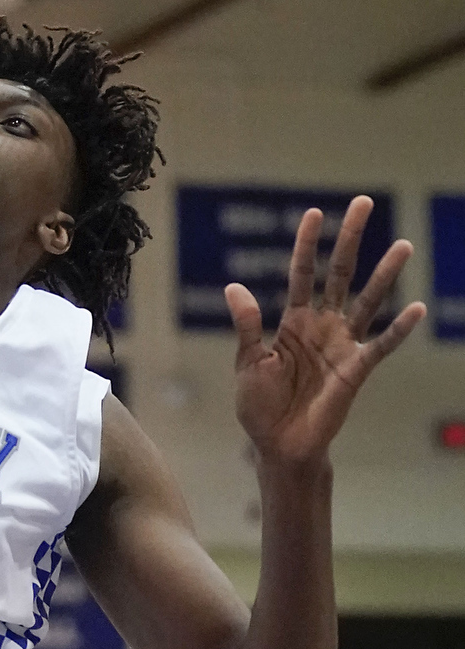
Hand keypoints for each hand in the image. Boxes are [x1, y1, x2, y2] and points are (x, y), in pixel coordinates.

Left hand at [225, 196, 425, 467]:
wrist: (279, 445)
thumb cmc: (259, 406)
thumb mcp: (247, 362)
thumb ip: (246, 325)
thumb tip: (234, 286)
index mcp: (292, 321)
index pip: (302, 273)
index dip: (307, 243)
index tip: (315, 212)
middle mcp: (321, 325)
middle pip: (338, 273)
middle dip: (350, 239)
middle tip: (363, 203)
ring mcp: (341, 345)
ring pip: (366, 300)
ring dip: (385, 275)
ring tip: (402, 245)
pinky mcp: (356, 370)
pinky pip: (381, 345)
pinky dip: (398, 329)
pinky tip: (414, 308)